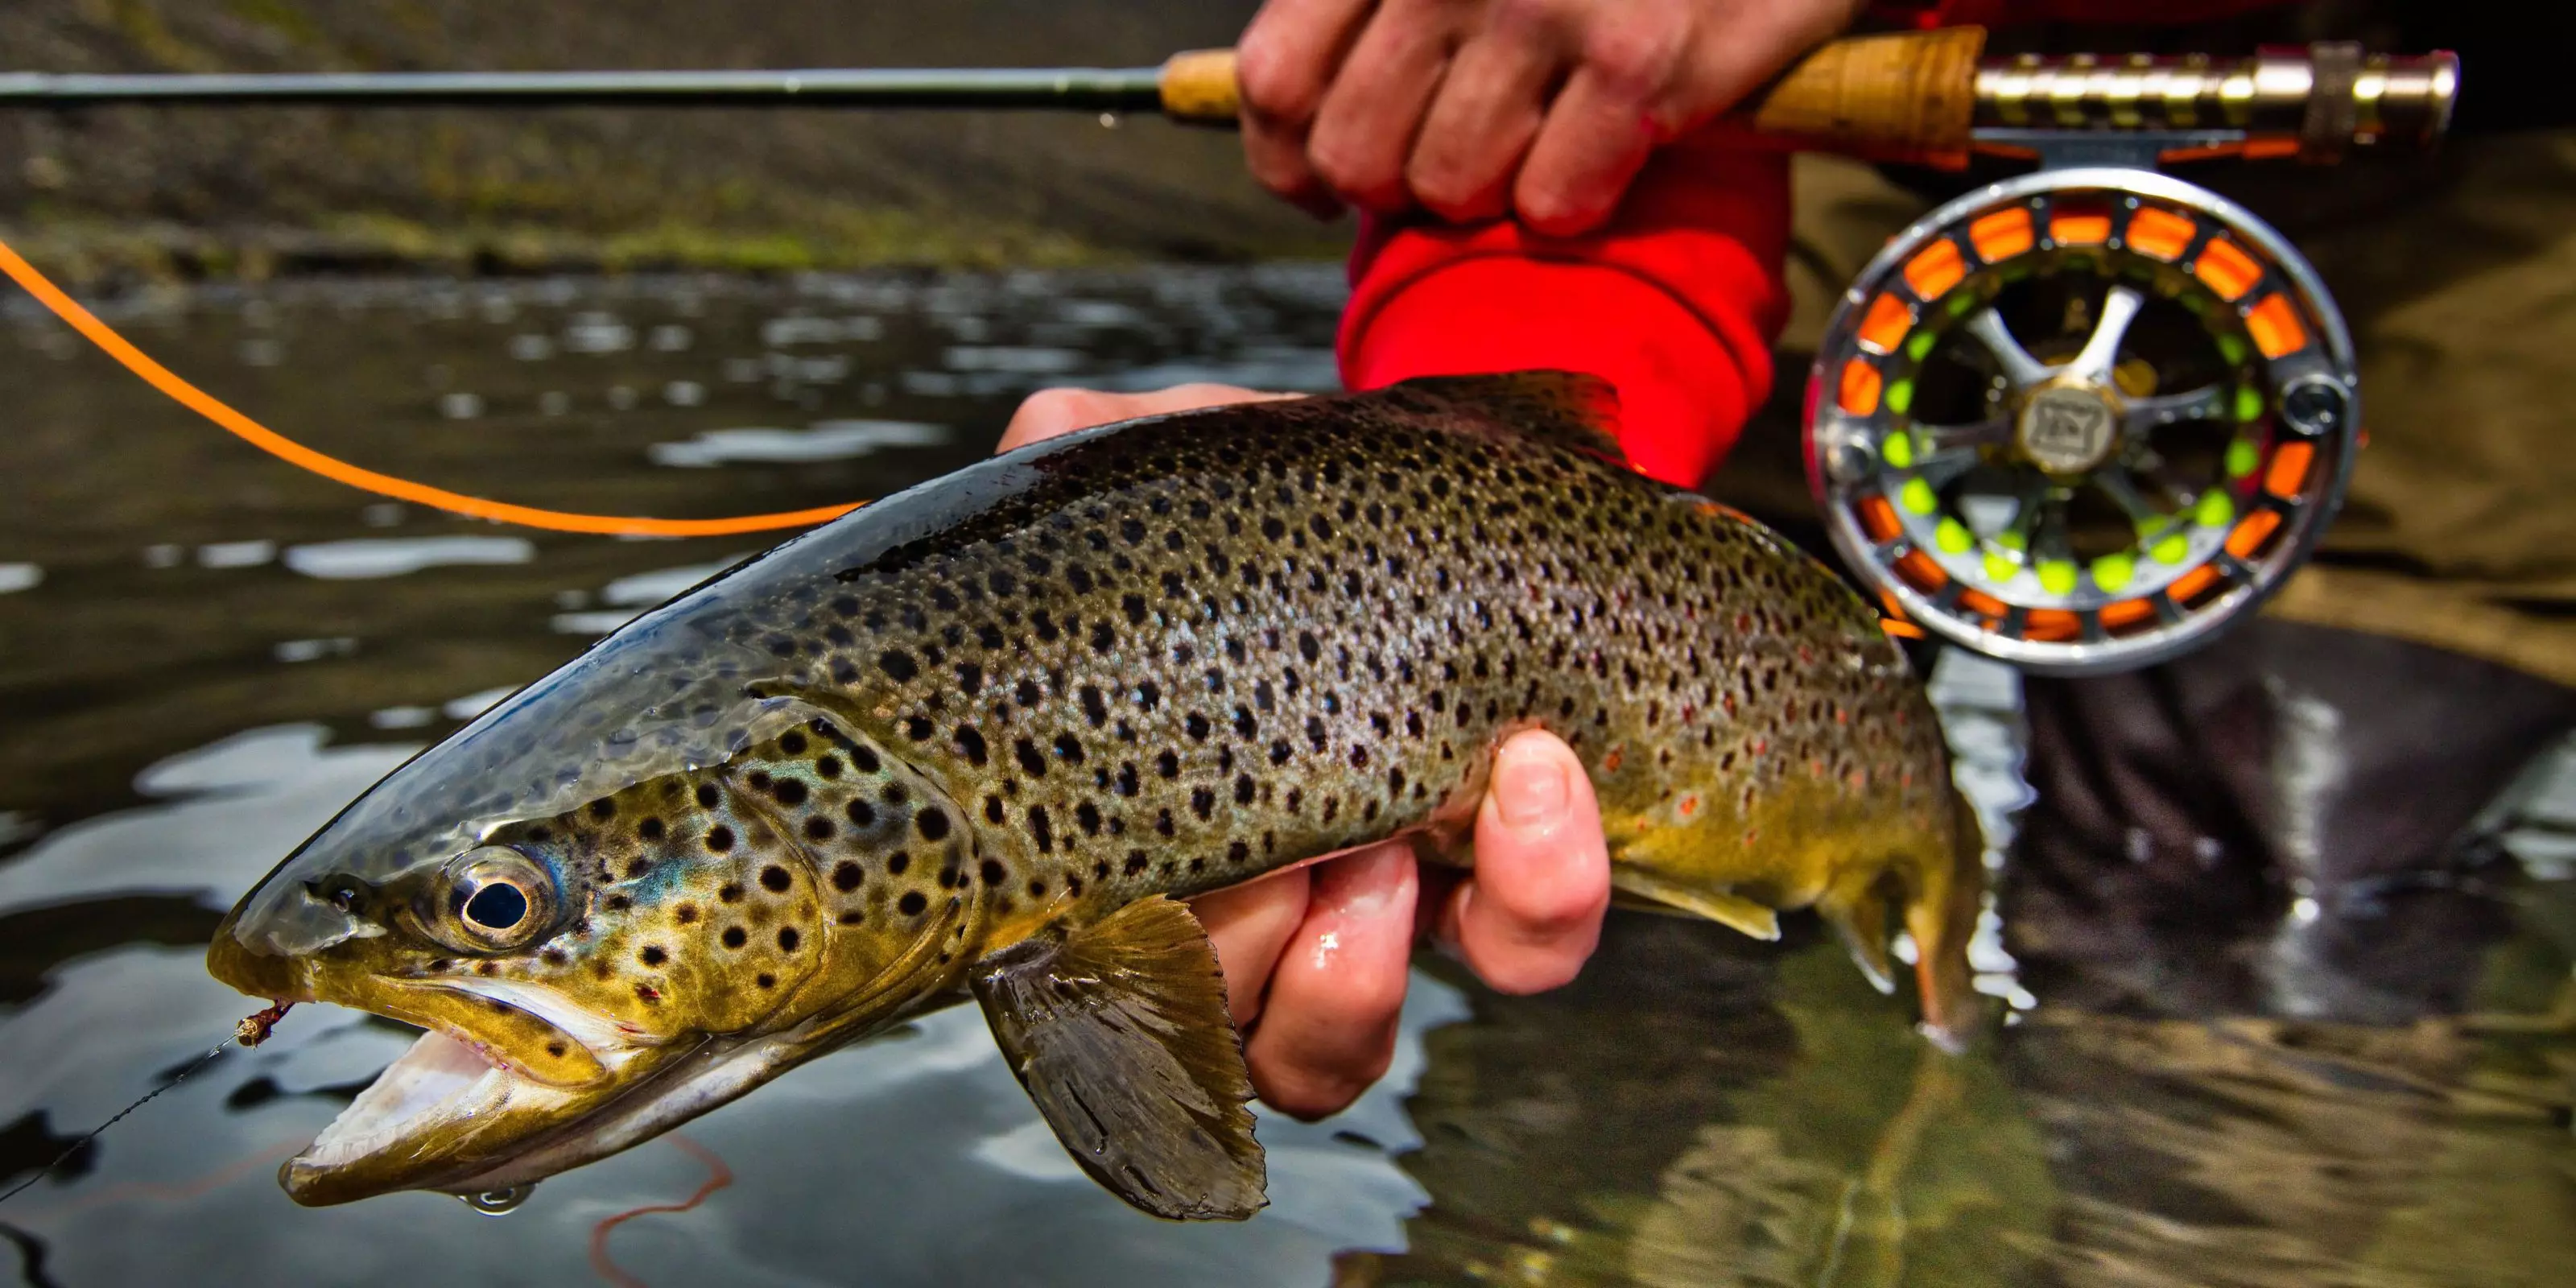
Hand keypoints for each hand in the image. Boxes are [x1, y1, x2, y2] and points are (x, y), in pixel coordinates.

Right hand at [1002, 386, 1614, 1117]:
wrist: (1453, 493)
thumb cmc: (1283, 499)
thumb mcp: (1183, 464)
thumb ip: (1093, 450)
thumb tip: (1045, 442)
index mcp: (1127, 830)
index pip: (1082, 960)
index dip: (1107, 951)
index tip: (1145, 873)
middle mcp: (1232, 909)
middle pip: (1190, 1028)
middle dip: (1237, 954)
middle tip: (1283, 853)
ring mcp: (1367, 917)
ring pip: (1330, 1050)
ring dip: (1350, 975)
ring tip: (1387, 848)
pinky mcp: (1509, 890)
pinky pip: (1523, 947)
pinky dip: (1535, 884)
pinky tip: (1534, 772)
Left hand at [1234, 0, 1866, 233]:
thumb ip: (1370, 12)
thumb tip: (1288, 129)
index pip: (1278, 80)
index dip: (1290, 159)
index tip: (1322, 184)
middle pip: (1356, 158)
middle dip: (1403, 186)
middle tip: (1464, 155)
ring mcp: (1543, 7)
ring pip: (1449, 190)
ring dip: (1498, 189)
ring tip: (1548, 130)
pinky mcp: (1638, 61)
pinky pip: (1552, 204)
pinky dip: (1581, 197)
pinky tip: (1612, 142)